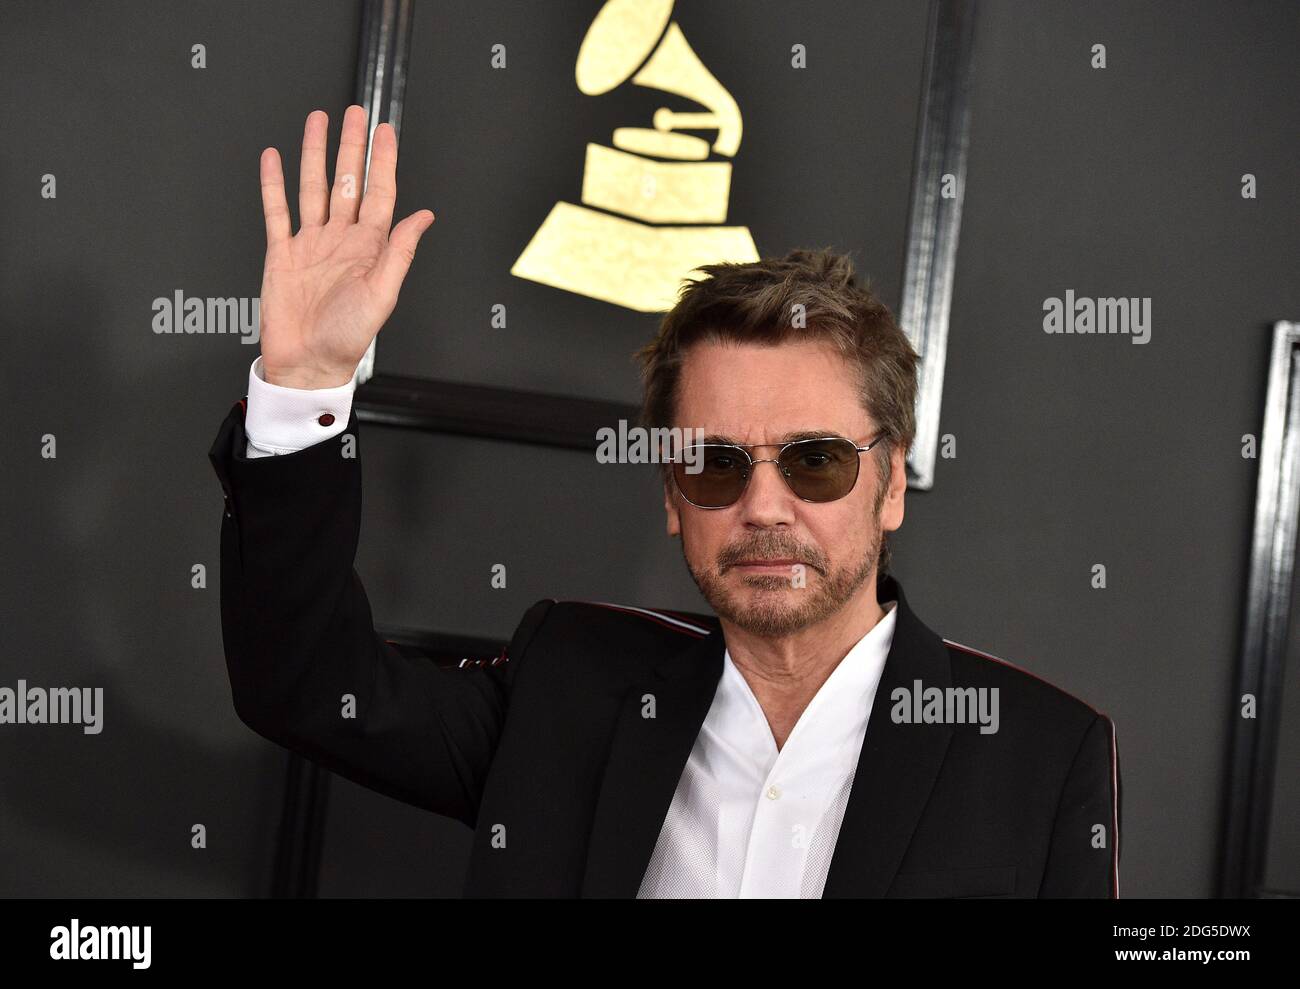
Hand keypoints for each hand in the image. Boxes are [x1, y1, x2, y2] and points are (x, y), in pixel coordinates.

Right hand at [256, 105, 433, 388]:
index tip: (387, 132)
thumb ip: (400, 252)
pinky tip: (275, 159)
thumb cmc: (347, 338)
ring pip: (313, 187)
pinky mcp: (281, 253)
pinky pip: (276, 211)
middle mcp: (341, 240)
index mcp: (369, 248)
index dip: (383, 162)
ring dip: (316, 154)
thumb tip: (424, 216)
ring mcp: (311, 243)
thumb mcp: (383, 295)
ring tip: (319, 122)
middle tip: (357, 114)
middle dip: (352, 147)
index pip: (380, 194)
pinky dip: (274, 184)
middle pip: (346, 182)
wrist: (307, 363)